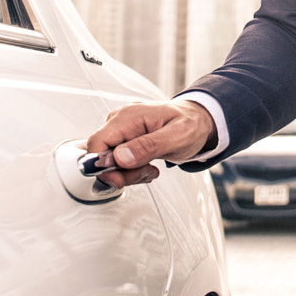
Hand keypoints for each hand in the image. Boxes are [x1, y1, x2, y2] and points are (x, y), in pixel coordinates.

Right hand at [84, 100, 215, 188]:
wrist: (198, 120)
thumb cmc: (190, 124)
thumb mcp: (177, 137)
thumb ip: (148, 147)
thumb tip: (120, 157)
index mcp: (129, 116)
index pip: (97, 143)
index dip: (103, 166)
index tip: (121, 179)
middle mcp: (120, 120)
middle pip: (101, 155)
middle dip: (121, 172)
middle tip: (146, 173)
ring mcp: (121, 130)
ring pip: (109, 162)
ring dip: (128, 173)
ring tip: (150, 170)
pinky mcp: (124, 139)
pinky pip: (117, 161)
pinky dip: (130, 170)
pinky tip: (147, 167)